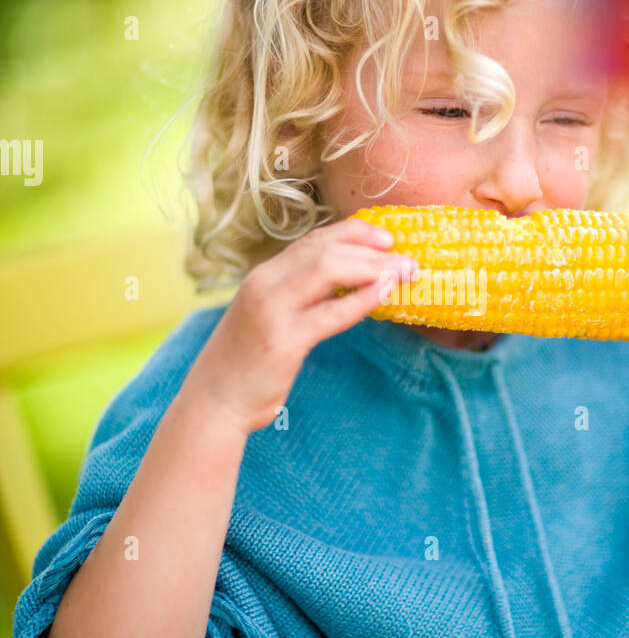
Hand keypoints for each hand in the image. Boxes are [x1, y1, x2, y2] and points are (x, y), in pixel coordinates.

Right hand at [185, 217, 418, 434]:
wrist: (213, 403)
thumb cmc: (246, 365)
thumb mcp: (270, 319)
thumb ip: (300, 299)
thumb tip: (349, 287)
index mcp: (263, 276)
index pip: (313, 240)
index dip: (353, 233)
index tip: (386, 237)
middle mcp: (264, 283)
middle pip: (324, 248)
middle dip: (371, 247)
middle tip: (407, 256)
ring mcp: (271, 309)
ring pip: (328, 269)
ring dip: (373, 267)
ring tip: (406, 272)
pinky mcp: (282, 340)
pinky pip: (331, 312)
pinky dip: (362, 299)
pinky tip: (386, 294)